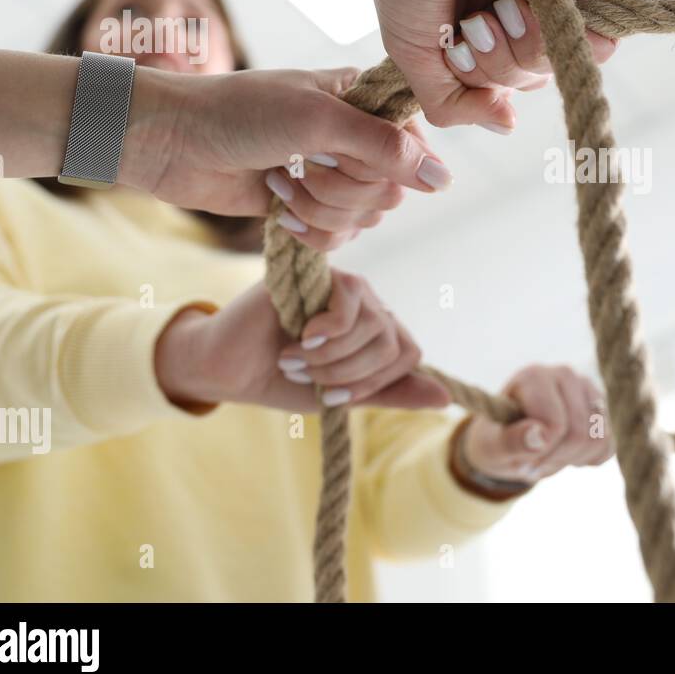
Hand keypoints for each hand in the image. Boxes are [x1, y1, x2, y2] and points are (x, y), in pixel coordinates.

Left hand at [124, 66, 452, 250]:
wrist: (168, 142)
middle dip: (343, 191)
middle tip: (301, 167)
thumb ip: (385, 148)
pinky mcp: (306, 206)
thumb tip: (443, 179)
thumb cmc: (237, 114)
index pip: (413, 145)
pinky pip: (337, 237)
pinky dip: (308, 231)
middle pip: (390, 190)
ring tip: (279, 185)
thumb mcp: (318, 121)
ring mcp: (329, 174)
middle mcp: (353, 137)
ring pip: (364, 218)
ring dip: (319, 210)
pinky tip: (276, 211)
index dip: (389, 164)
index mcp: (363, 101)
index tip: (344, 154)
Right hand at [155, 268, 447, 411]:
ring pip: (373, 325)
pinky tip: (300, 337)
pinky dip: (327, 332)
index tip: (334, 397)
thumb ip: (390, 393)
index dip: (374, 382)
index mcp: (377, 332)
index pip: (408, 354)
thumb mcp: (343, 395)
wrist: (230, 368)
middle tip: (306, 376)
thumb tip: (444, 398)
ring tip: (294, 359)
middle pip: (391, 342)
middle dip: (348, 372)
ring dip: (331, 356)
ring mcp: (346, 287)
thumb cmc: (283, 380)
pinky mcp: (322, 274)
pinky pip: (350, 304)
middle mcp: (367, 305)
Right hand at [340, 0, 617, 130]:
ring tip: (496, 10)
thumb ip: (454, 104)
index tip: (453, 48)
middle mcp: (522, 8)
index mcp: (484, 27)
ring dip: (529, 50)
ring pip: (572, 58)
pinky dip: (567, 32)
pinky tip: (526, 4)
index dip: (484, 82)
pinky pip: (604, 28)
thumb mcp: (415, 57)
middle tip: (474, 23)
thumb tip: (506, 124)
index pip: (510, 85)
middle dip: (501, 65)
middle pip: (539, 76)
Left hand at [461, 365, 612, 483]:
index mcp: (534, 377)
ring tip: (549, 457)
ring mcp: (587, 388)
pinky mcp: (602, 407)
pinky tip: (567, 453)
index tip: (522, 459)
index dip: (543, 453)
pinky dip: (589, 458)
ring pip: (600, 438)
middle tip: (534, 464)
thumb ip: (511, 441)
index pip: (556, 425)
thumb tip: (540, 436)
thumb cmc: (498, 440)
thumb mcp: (492, 447)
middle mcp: (565, 375)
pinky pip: (610, 445)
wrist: (510, 439)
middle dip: (558, 459)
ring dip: (573, 459)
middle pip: (580, 433)